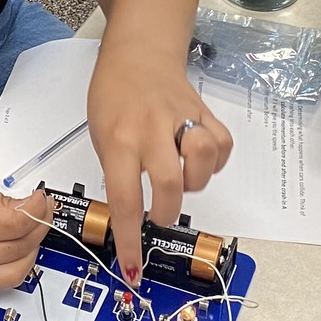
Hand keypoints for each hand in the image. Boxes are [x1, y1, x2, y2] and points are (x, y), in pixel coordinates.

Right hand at [0, 171, 47, 289]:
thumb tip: (28, 208)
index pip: (13, 225)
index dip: (36, 210)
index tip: (42, 198)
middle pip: (18, 248)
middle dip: (39, 226)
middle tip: (43, 210)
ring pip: (15, 272)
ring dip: (33, 251)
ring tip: (34, 231)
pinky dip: (16, 266)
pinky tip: (18, 249)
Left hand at [85, 50, 232, 282]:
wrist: (139, 54)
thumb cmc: (114, 97)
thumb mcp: (100, 136)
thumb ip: (118, 171)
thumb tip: (132, 216)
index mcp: (118, 139)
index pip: (124, 198)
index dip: (130, 239)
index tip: (133, 267)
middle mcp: (152, 129)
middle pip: (170, 184)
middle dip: (165, 212)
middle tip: (158, 213)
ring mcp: (182, 119)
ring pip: (201, 163)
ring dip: (193, 183)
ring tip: (180, 177)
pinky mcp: (206, 113)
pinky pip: (220, 148)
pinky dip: (212, 163)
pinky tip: (197, 159)